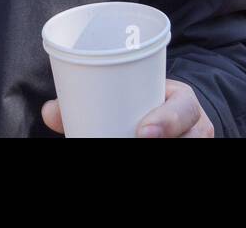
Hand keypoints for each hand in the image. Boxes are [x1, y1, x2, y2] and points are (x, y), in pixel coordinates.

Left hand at [41, 79, 214, 137]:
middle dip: (165, 143)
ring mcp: (194, 142)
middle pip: (190, 138)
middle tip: (136, 141)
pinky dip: (165, 148)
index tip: (141, 133)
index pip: (185, 108)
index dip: (168, 121)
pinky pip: (185, 153)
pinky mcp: (189, 149)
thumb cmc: (148, 101)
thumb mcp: (133, 93)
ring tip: (134, 146)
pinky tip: (141, 150)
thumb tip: (50, 111)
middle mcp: (196, 125)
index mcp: (183, 100)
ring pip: (188, 147)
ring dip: (166, 149)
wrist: (177, 113)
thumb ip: (92, 100)